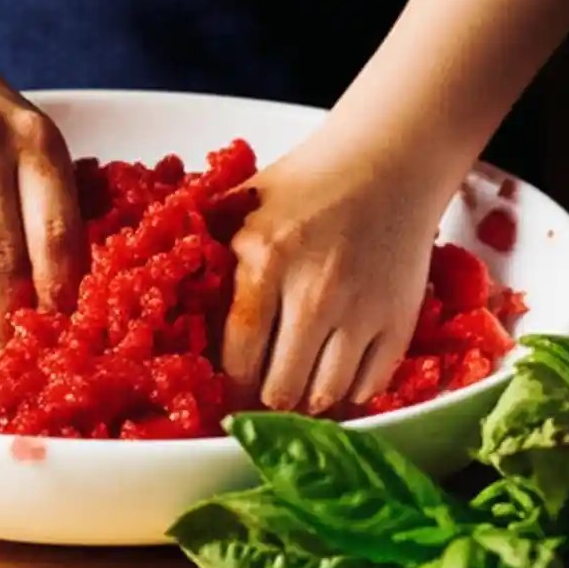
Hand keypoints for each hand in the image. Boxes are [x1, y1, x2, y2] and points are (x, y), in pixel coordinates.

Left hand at [221, 145, 445, 413]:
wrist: (387, 162)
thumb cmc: (305, 185)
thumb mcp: (240, 208)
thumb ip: (207, 256)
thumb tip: (168, 311)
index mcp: (265, 262)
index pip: (240, 354)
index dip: (229, 387)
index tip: (223, 397)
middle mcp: (316, 292)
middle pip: (281, 387)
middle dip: (263, 402)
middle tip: (255, 403)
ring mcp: (363, 310)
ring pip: (326, 395)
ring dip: (304, 406)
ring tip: (291, 399)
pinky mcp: (400, 319)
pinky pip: (371, 387)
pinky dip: (348, 396)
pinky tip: (330, 384)